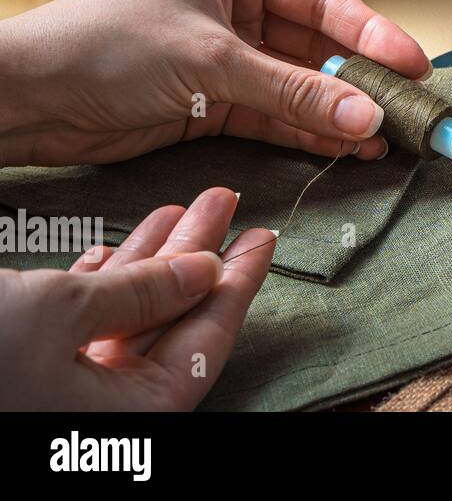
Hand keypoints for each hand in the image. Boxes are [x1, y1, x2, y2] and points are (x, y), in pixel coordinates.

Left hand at [0, 0, 429, 166]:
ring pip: (302, 86)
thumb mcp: (210, 62)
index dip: (372, 34)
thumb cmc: (101, 45)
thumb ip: (293, 92)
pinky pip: (277, 116)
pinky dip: (310, 134)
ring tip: (388, 137)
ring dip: (340, 113)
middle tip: (408, 107)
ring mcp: (227, 58)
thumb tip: (363, 115)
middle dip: (362, 81)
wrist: (28, 97)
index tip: (412, 64)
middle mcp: (236, 8)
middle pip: (318, 46)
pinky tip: (346, 147)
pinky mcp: (214, 103)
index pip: (322, 0)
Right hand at [0, 188, 271, 409]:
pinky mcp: (21, 363)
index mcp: (123, 414)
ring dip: (148, 259)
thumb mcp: (64, 311)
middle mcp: (96, 407)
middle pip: (168, 325)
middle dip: (196, 257)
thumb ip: (141, 293)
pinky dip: (99, 283)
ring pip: (122, 316)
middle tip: (222, 202)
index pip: (203, 345)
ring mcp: (58, 387)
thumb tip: (205, 271)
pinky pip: (76, 323)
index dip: (237, 285)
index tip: (261, 239)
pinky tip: (111, 247)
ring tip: (176, 207)